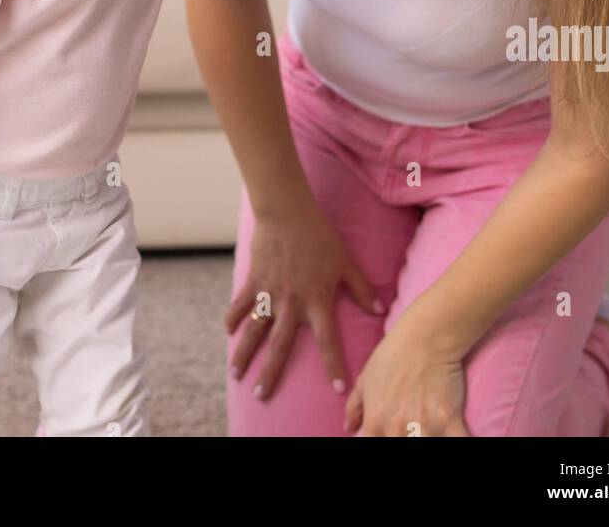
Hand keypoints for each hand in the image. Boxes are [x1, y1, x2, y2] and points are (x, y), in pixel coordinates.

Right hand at [226, 205, 384, 399]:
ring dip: (245, 353)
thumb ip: (361, 287)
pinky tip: (228, 331)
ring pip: (255, 330)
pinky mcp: (254, 281)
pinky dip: (233, 317)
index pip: (328, 339)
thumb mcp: (345, 261)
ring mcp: (270, 293)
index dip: (334, 363)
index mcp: (316, 300)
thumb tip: (380, 309)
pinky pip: (242, 304)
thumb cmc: (319, 236)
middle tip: (262, 396)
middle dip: (271, 373)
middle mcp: (291, 303)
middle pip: (280, 345)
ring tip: (236, 375)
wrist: (287, 212)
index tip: (337, 388)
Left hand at [344, 306, 471, 436]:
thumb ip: (354, 407)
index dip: (381, 439)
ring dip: (428, 438)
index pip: (371, 448)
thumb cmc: (392, 356)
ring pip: (428, 446)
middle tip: (409, 427)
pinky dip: (460, 439)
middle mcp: (398, 430)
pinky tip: (453, 432)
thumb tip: (349, 428)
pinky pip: (459, 442)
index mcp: (375, 423)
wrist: (425, 338)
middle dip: (405, 438)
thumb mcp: (365, 379)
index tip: (388, 433)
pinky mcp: (450, 422)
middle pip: (401, 448)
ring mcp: (425, 428)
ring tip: (427, 428)